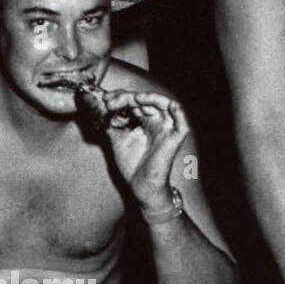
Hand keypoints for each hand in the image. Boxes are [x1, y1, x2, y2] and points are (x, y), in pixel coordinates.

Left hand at [100, 91, 189, 215]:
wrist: (140, 186)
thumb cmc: (132, 166)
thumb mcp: (117, 139)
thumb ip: (112, 123)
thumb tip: (102, 108)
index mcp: (145, 121)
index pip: (136, 101)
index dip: (121, 97)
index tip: (105, 99)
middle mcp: (157, 121)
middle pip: (146, 99)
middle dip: (127, 97)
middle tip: (110, 101)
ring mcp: (167, 128)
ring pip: (163, 103)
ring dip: (147, 98)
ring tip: (132, 99)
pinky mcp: (175, 138)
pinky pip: (182, 122)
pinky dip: (177, 111)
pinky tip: (168, 105)